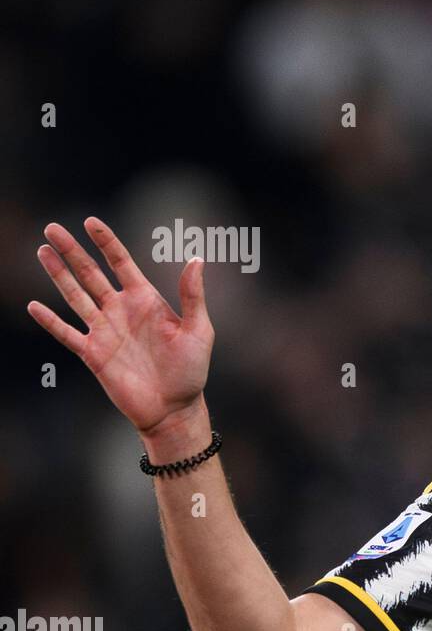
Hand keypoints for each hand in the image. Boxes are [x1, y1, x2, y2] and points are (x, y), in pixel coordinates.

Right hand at [27, 217, 214, 436]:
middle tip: (52, 227)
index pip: (121, 263)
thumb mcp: (199, 330)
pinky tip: (34, 306)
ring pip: (75, 296)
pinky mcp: (93, 354)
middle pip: (90, 273)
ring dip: (58, 275)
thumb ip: (193, 296)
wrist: (174, 409)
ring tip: (42, 251)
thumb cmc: (192, 370)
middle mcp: (121, 310)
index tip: (90, 221)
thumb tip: (196, 258)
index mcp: (146, 300)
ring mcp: (105, 331)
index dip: (106, 242)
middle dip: (72, 251)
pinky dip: (50, 321)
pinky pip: (67, 334)